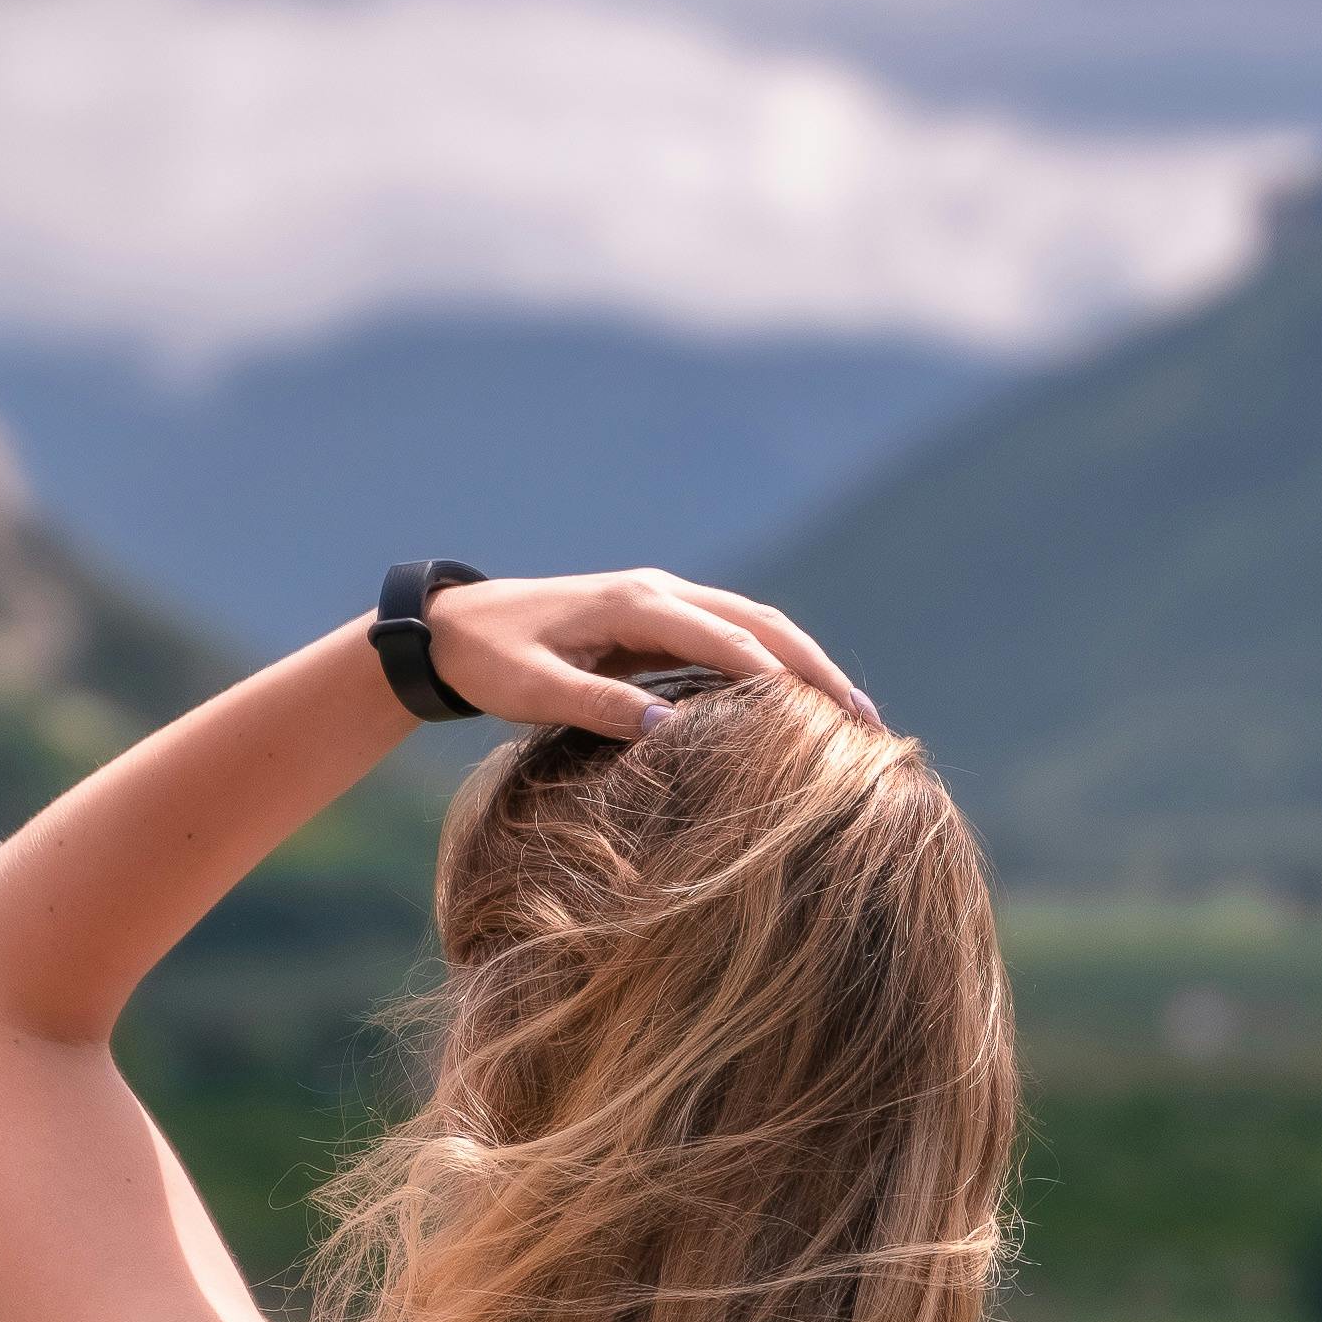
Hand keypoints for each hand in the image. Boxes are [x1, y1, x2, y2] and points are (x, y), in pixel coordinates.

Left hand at [418, 567, 877, 749]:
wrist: (453, 628)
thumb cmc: (490, 661)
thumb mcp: (536, 691)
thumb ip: (601, 707)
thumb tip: (670, 730)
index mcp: (637, 604)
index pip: (730, 639)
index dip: (784, 677)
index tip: (832, 720)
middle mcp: (659, 591)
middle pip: (761, 621)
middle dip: (817, 667)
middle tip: (868, 721)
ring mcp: (661, 599)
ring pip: (753, 621)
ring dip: (804, 661)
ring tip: (851, 712)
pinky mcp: (655, 618)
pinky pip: (729, 633)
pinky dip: (771, 658)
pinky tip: (797, 698)